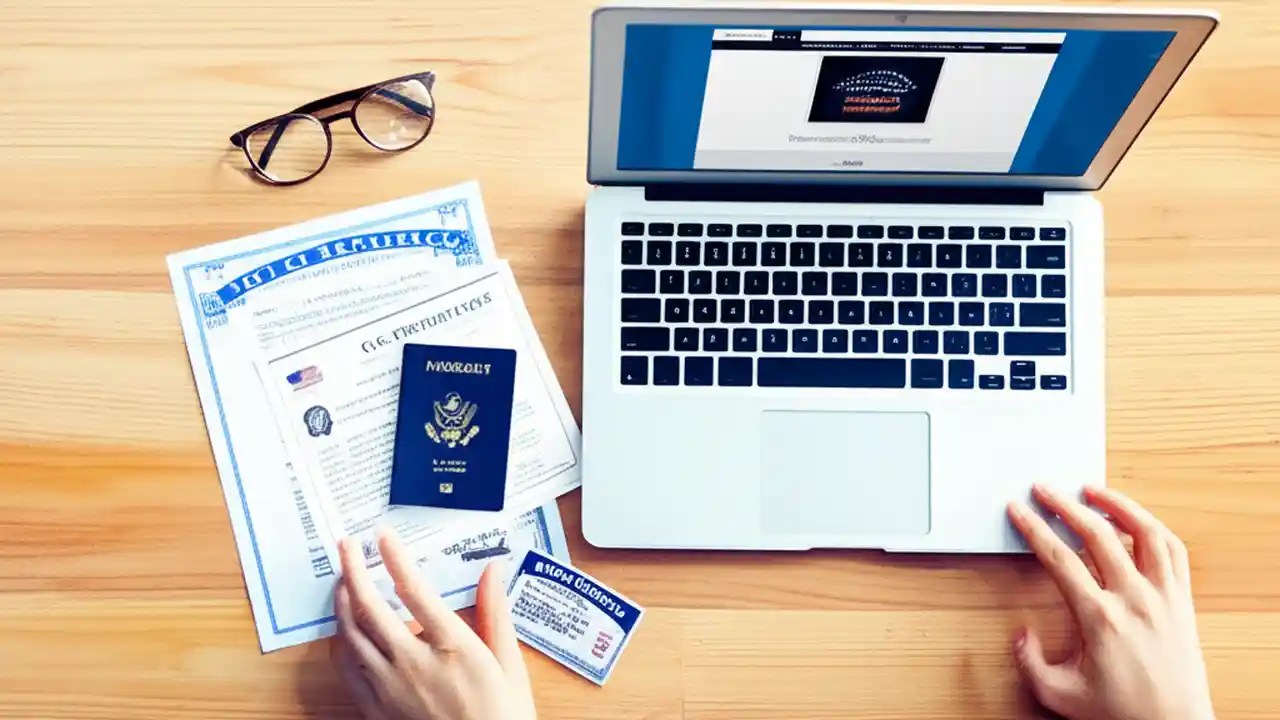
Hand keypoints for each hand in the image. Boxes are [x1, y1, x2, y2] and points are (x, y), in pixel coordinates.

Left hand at [330, 529, 536, 719]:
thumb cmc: (502, 717)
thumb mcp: (509, 664)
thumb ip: (495, 613)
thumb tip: (492, 570)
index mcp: (453, 648)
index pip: (414, 591)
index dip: (395, 558)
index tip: (383, 536)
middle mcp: (414, 664)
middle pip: (370, 608)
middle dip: (353, 570)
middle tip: (346, 546)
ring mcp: (390, 689)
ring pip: (351, 636)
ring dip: (341, 602)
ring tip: (342, 581)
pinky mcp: (376, 710)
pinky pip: (348, 669)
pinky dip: (340, 642)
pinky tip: (344, 630)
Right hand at [1008, 485, 1213, 719]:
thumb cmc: (1122, 712)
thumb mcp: (1059, 694)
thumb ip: (1030, 663)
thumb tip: (1020, 633)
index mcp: (1100, 618)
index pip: (1059, 558)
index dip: (1034, 529)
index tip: (1019, 511)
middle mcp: (1134, 600)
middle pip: (1096, 534)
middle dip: (1064, 505)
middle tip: (1046, 490)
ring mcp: (1163, 596)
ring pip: (1142, 532)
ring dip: (1116, 505)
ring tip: (1093, 490)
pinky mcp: (1182, 600)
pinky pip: (1173, 550)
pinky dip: (1153, 526)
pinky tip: (1137, 518)